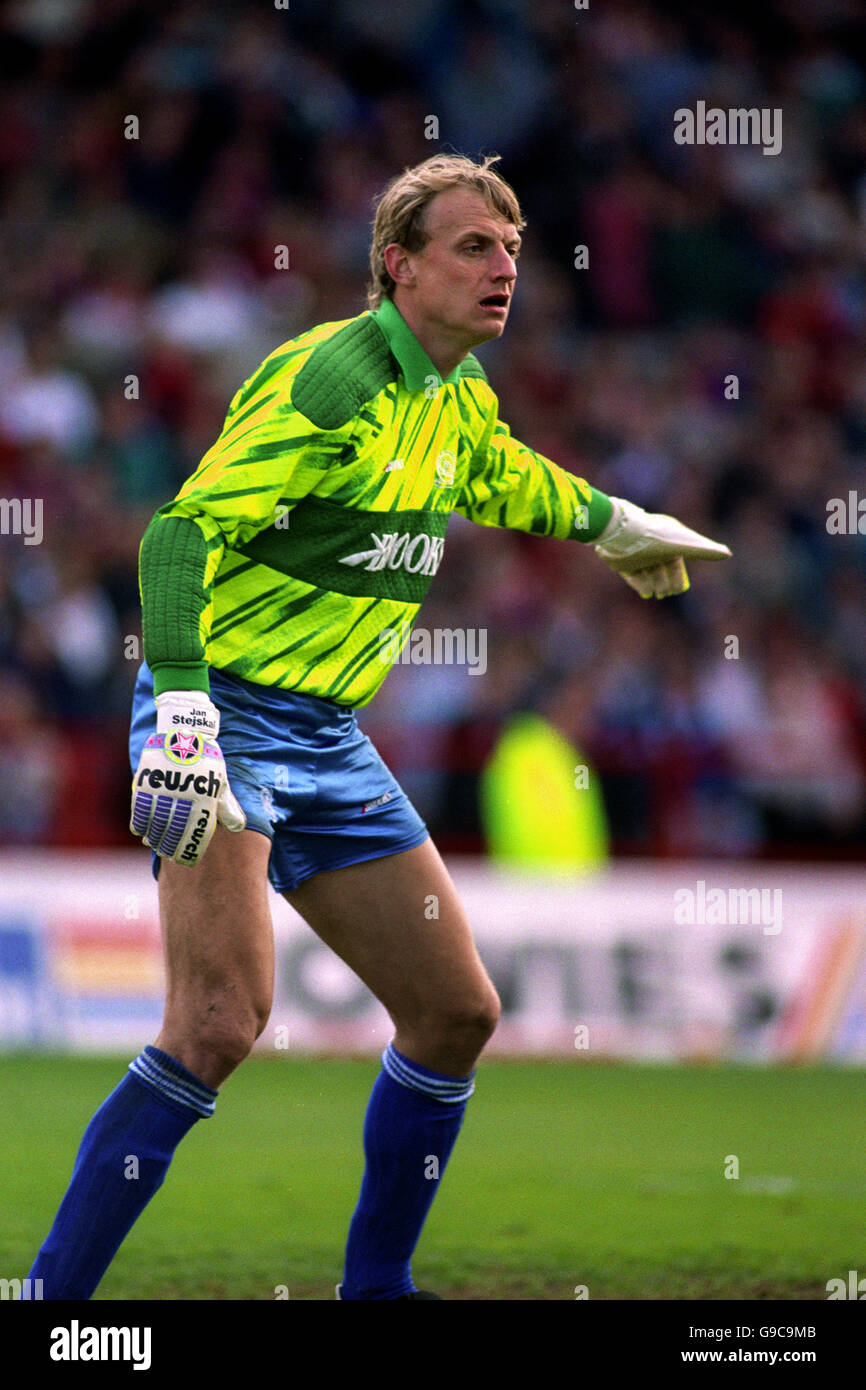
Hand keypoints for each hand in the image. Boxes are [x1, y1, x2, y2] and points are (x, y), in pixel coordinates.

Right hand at [130, 691, 245, 864]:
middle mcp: (183, 796)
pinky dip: (139, 823)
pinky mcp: (146, 782)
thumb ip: (226, 806)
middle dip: (168, 846)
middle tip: (167, 853)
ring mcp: (163, 790)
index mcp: (203, 798)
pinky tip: (140, 831)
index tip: (184, 858)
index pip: (193, 833)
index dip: (187, 849)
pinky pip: (140, 809)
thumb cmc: (206, 760)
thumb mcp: (219, 781)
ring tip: (154, 844)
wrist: (184, 733)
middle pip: (172, 830)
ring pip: (154, 823)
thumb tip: (238, 828)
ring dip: (153, 837)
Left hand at [594, 497, 730, 597]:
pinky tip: (646, 592)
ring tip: (654, 592)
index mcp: (669, 540)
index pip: (678, 564)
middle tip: (665, 593)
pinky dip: (641, 585)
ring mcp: (638, 554)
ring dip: (654, 585)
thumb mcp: (684, 546)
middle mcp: (654, 546)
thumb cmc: (656, 538)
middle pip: (665, 571)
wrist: (622, 535)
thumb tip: (728, 554)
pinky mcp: (623, 561)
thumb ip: (706, 551)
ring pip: (650, 574)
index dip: (678, 578)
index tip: (678, 588)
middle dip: (666, 584)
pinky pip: (634, 577)